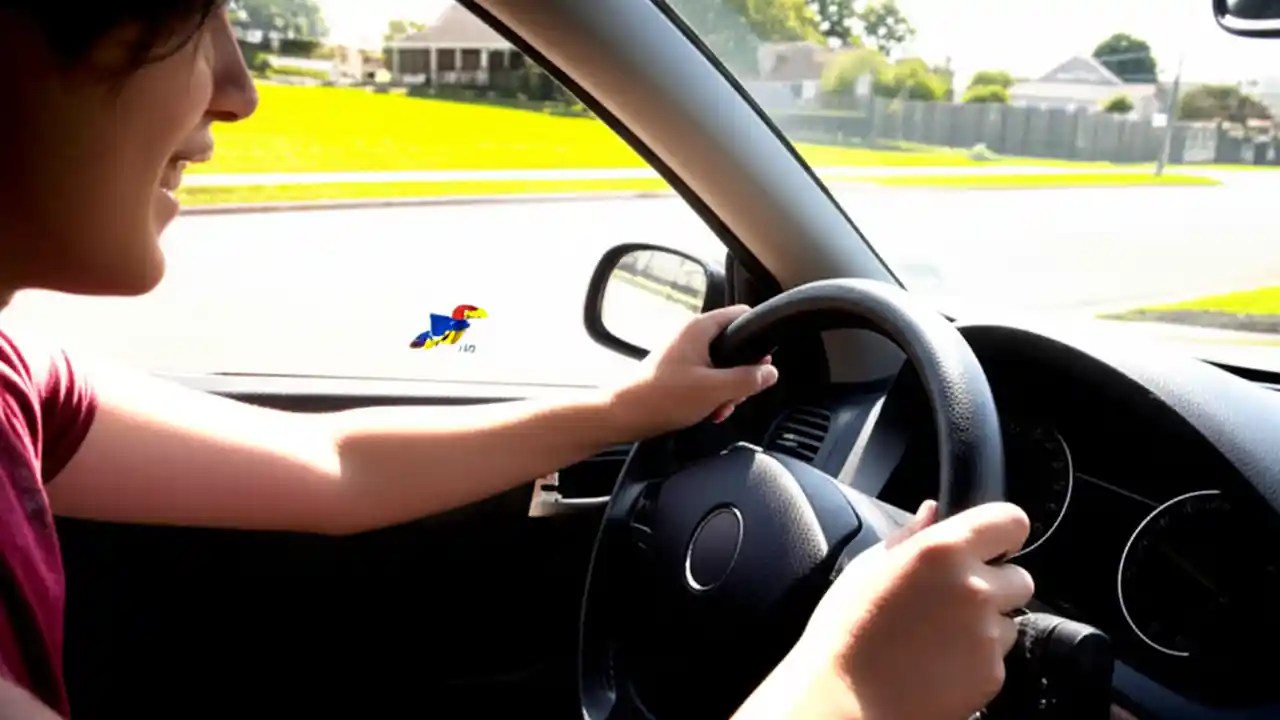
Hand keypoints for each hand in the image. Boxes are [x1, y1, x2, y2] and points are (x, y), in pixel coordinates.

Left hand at [607, 305, 777, 439]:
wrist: (624, 415)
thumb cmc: (663, 397)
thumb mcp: (716, 390)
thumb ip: (748, 379)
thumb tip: (771, 373)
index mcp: (700, 328)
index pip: (742, 316)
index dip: (758, 337)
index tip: (762, 362)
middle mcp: (692, 335)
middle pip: (735, 346)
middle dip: (741, 374)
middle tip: (736, 394)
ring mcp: (684, 353)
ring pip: (722, 366)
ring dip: (727, 389)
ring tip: (719, 408)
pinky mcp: (678, 371)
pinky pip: (707, 378)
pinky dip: (712, 395)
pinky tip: (709, 412)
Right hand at [735, 500, 1033, 719]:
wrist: (848, 701)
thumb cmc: (846, 633)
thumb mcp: (866, 570)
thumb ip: (909, 537)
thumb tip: (932, 512)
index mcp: (942, 551)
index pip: (1010, 520)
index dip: (1003, 532)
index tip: (992, 544)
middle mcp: (974, 588)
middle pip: (1020, 577)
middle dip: (995, 585)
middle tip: (954, 599)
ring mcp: (987, 635)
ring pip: (1010, 620)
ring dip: (987, 624)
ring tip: (938, 636)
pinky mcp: (993, 675)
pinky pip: (998, 657)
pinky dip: (977, 659)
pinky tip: (938, 663)